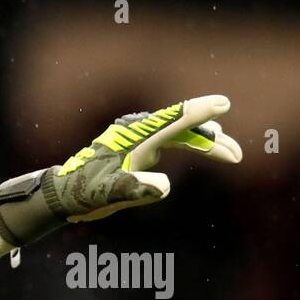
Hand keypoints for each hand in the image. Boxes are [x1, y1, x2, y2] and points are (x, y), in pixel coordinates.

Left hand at [0, 96, 241, 253]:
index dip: (199, 111)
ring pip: (180, 133)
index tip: (222, 104)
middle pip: (183, 127)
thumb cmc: (84, 194)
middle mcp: (138, 132)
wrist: (63, 195)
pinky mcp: (137, 147)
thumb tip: (162, 186)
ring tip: (230, 154)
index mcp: (134, 138)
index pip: (172, 120)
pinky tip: (204, 149)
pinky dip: (190, 144)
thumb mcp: (108, 194)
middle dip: (211, 139)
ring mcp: (138, 138)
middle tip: (236, 155)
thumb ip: (135, 188)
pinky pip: (171, 140)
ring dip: (205, 142)